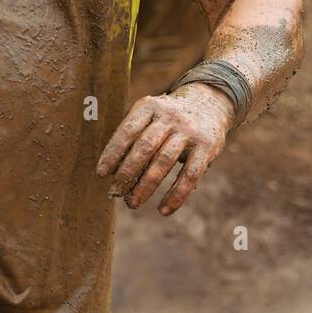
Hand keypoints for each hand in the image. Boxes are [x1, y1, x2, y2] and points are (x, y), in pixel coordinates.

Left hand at [96, 82, 235, 214]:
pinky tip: (164, 210)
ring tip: (132, 203)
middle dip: (127, 173)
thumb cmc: (168, 118)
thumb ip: (134, 137)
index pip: (128, 130)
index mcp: (150, 106)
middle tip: (115, 193)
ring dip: (146, 186)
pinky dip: (176, 196)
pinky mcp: (207, 147)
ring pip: (164, 161)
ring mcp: (190, 131)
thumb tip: (112, 173)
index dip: (113, 152)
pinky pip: (190, 175)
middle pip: (145, 147)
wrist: (210, 102)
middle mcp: (170, 116)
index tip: (101, 173)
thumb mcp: (150, 115)